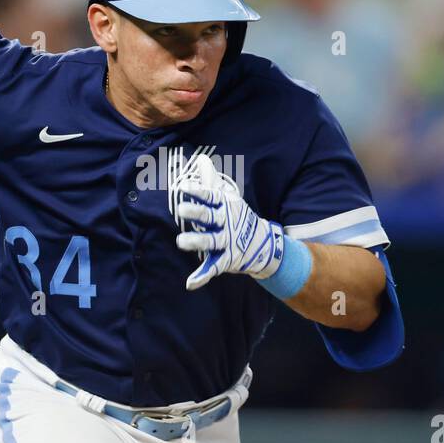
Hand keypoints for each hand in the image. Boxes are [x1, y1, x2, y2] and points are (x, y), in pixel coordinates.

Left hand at [171, 153, 284, 289]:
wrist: (263, 242)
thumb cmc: (238, 215)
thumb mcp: (227, 197)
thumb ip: (211, 180)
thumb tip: (200, 158)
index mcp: (225, 205)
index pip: (210, 196)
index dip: (198, 191)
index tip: (183, 186)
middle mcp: (226, 222)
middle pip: (209, 217)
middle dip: (196, 213)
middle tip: (180, 210)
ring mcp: (227, 242)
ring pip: (209, 241)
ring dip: (196, 242)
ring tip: (180, 242)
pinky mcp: (227, 260)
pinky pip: (213, 268)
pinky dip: (202, 276)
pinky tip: (190, 283)